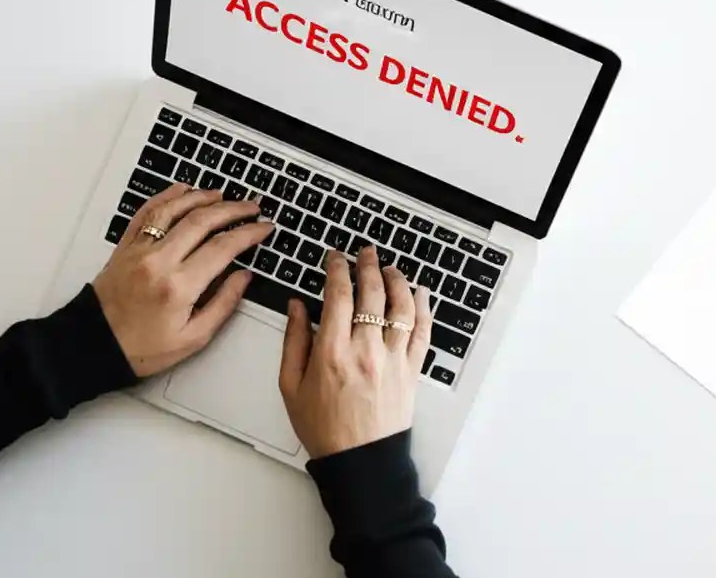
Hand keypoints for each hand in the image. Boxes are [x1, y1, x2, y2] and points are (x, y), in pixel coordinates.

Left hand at [93, 183, 273, 376]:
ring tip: (223, 195)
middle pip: (202, 221)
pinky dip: (166, 197)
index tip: (265, 227)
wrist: (93, 345)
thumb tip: (244, 276)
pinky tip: (182, 190)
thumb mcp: (193, 337)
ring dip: (202, 197)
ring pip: (174, 209)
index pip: (223, 248)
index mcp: (179, 286)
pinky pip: (147, 213)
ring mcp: (139, 250)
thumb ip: (224, 303)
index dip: (249, 233)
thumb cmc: (141, 348)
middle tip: (252, 207)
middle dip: (233, 209)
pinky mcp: (125, 247)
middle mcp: (158, 261)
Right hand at [279, 246, 432, 457]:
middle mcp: (365, 350)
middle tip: (365, 253)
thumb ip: (293, 341)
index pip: (338, 295)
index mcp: (332, 352)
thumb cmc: (324, 428)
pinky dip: (423, 308)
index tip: (335, 258)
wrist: (360, 461)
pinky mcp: (412, 370)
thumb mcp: (291, 386)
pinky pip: (423, 331)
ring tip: (391, 268)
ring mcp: (393, 359)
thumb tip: (296, 306)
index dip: (337, 269)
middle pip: (372, 292)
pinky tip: (420, 294)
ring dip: (397, 280)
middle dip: (368, 265)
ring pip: (401, 306)